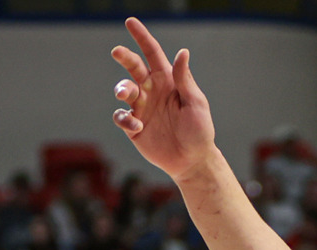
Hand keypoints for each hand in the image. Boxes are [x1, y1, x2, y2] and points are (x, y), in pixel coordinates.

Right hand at [112, 18, 218, 182]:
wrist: (193, 160)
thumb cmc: (199, 131)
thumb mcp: (196, 104)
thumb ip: (185, 80)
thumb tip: (182, 52)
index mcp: (168, 81)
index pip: (152, 54)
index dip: (141, 37)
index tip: (130, 21)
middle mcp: (152, 91)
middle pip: (133, 67)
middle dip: (124, 57)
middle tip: (118, 52)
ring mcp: (141, 108)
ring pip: (123, 90)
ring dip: (121, 88)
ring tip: (125, 93)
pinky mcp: (134, 127)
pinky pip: (121, 117)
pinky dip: (125, 119)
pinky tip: (136, 126)